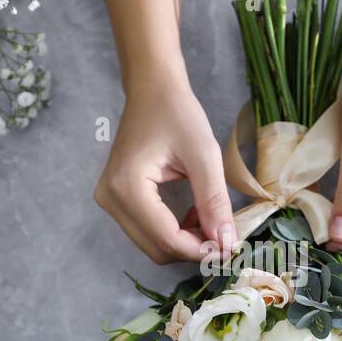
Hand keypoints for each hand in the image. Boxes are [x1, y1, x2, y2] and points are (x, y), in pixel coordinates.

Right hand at [94, 76, 235, 263]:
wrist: (152, 90)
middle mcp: (111, 199)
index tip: (231, 248)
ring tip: (210, 218)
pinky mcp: (116, 200)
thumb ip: (214, 202)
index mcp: (127, 187)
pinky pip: (147, 232)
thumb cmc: (178, 113)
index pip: (166, 239)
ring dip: (185, 241)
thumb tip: (227, 244)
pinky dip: (174, 232)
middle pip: (156, 248)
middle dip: (193, 249)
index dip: (201, 250)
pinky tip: (194, 213)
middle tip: (224, 234)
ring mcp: (110, 201)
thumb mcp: (204, 155)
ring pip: (152, 244)